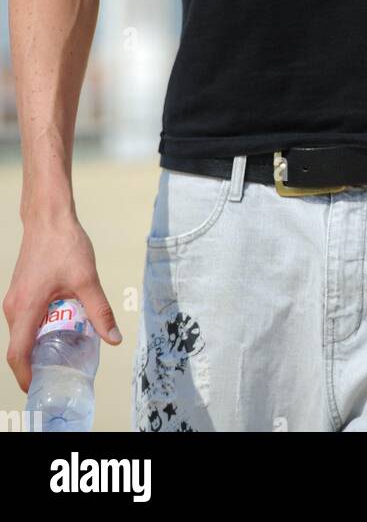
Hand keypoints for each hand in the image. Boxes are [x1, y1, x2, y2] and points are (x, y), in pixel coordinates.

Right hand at [3, 210, 122, 393]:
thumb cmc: (64, 245)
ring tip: (62, 354)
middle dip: (35, 365)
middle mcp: (13, 307)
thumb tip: (114, 338)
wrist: (48, 217)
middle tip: (58, 374)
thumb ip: (100, 311)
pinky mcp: (19, 291)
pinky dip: (36, 331)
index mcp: (25, 309)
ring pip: (21, 333)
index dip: (26, 376)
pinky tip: (59, 329)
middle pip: (18, 347)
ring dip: (37, 346)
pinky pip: (24, 320)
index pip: (17, 355)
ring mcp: (14, 299)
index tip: (40, 387)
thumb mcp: (87, 280)